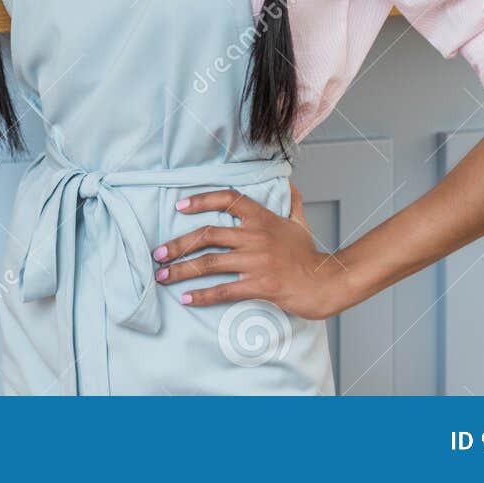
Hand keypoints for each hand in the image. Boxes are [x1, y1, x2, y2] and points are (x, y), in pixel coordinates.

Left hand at [150, 181, 350, 319]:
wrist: (326, 282)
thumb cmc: (309, 254)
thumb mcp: (299, 222)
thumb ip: (291, 201)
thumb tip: (288, 183)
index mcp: (262, 217)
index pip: (227, 199)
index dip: (201, 200)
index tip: (179, 207)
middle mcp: (256, 236)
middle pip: (207, 235)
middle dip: (177, 245)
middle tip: (158, 254)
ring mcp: (257, 261)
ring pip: (209, 263)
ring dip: (181, 270)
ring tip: (163, 276)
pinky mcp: (259, 286)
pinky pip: (223, 290)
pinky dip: (201, 295)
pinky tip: (186, 298)